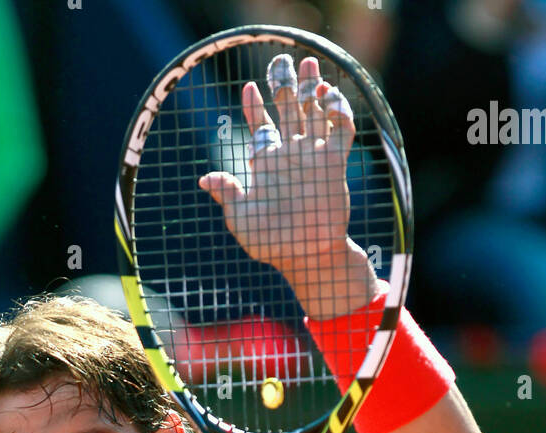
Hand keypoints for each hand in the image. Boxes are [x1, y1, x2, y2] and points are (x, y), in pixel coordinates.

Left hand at [199, 54, 376, 317]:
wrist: (307, 258)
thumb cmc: (271, 243)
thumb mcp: (242, 220)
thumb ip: (227, 195)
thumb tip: (205, 178)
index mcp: (266, 162)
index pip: (260, 123)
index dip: (254, 104)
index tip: (248, 89)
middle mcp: (290, 153)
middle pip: (288, 107)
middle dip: (285, 82)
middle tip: (283, 60)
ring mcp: (314, 156)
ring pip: (315, 111)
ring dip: (313, 87)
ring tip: (310, 66)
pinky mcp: (336, 163)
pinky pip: (340, 129)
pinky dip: (338, 111)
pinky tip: (329, 99)